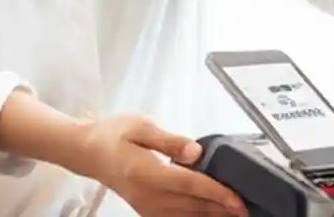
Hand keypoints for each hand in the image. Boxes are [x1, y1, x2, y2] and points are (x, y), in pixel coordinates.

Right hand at [74, 114, 246, 215]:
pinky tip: (209, 215)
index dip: (218, 194)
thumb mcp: (141, 125)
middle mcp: (148, 195)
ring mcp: (146, 206)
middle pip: (192, 206)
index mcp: (148, 173)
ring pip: (185, 216)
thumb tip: (197, 152)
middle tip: (247, 210)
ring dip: (210, 216)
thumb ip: (171, 140)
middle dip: (221, 209)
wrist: (86, 152)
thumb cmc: (112, 134)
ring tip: (234, 214)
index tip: (238, 200)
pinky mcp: (145, 209)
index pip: (191, 185)